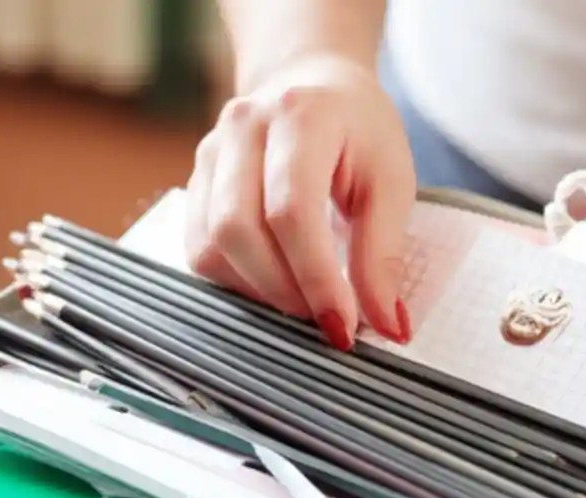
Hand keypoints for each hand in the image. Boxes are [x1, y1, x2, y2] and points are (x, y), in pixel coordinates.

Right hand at [184, 55, 416, 349]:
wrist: (310, 83)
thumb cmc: (358, 130)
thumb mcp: (391, 181)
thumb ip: (384, 253)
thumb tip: (389, 326)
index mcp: (300, 115)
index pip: (292, 211)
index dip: (316, 278)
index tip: (343, 327)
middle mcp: (242, 127)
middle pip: (237, 230)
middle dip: (282, 291)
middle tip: (325, 318)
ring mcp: (209, 152)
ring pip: (210, 246)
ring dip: (257, 291)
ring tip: (304, 300)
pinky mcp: (194, 182)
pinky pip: (199, 249)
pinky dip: (237, 281)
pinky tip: (275, 283)